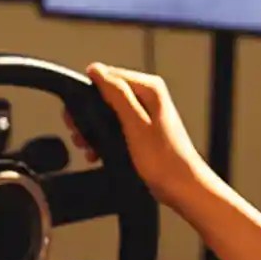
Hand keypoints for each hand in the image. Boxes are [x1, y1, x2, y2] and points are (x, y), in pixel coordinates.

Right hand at [63, 63, 208, 206]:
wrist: (182, 188)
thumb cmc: (165, 161)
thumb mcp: (135, 124)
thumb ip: (117, 95)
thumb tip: (97, 71)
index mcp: (149, 89)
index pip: (108, 75)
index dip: (89, 92)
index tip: (78, 113)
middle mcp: (149, 98)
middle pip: (107, 94)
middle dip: (88, 114)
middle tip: (79, 132)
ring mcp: (146, 115)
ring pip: (108, 112)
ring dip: (93, 129)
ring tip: (86, 145)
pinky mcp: (142, 131)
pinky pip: (115, 127)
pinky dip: (103, 138)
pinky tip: (97, 152)